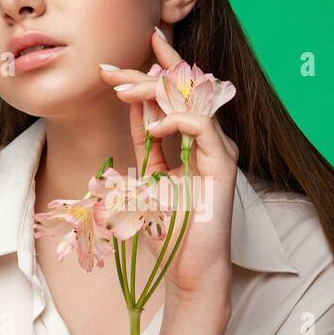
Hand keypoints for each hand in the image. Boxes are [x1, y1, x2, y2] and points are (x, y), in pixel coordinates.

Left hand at [99, 27, 237, 297]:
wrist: (189, 269)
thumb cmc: (170, 230)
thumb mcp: (145, 176)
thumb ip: (144, 142)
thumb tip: (132, 103)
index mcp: (191, 141)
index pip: (170, 98)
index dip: (146, 75)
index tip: (111, 65)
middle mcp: (208, 140)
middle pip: (180, 92)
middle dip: (145, 74)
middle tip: (110, 68)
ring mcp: (218, 150)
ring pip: (190, 101)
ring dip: (154, 91)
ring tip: (123, 90)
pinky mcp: (223, 165)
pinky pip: (202, 127)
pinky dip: (176, 121)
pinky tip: (153, 129)